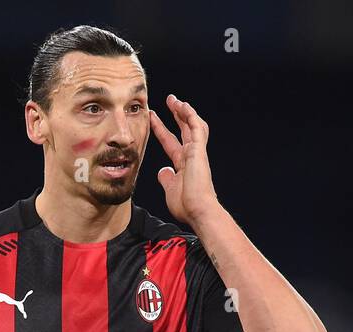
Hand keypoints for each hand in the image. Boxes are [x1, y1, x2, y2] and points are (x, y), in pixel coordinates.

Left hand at [149, 93, 219, 225]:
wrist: (198, 210)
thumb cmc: (186, 206)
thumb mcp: (170, 189)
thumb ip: (166, 178)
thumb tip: (162, 170)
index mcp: (183, 165)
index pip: (171, 142)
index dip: (161, 129)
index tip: (152, 118)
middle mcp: (191, 156)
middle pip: (184, 129)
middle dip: (176, 115)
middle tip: (169, 101)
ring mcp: (196, 152)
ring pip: (192, 125)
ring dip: (184, 111)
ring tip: (175, 100)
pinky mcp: (199, 151)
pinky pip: (196, 128)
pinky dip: (190, 116)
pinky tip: (183, 106)